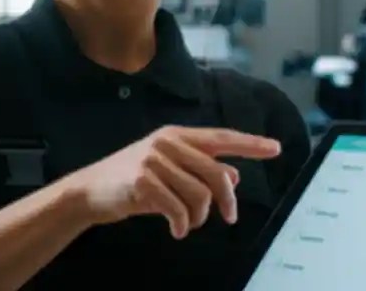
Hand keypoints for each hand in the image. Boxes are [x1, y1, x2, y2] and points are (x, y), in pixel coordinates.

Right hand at [65, 125, 280, 239]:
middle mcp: (168, 142)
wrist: (90, 190)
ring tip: (187, 224)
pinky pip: (177, 208)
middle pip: (216, 173)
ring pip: (199, 194)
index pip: (221, 137)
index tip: (275, 148)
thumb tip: (234, 175)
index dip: (250, 144)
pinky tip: (176, 230)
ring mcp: (154, 159)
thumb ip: (200, 169)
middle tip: (228, 218)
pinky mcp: (142, 180)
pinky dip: (181, 224)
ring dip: (198, 217)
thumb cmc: (133, 180)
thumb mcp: (169, 170)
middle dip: (227, 200)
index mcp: (177, 135)